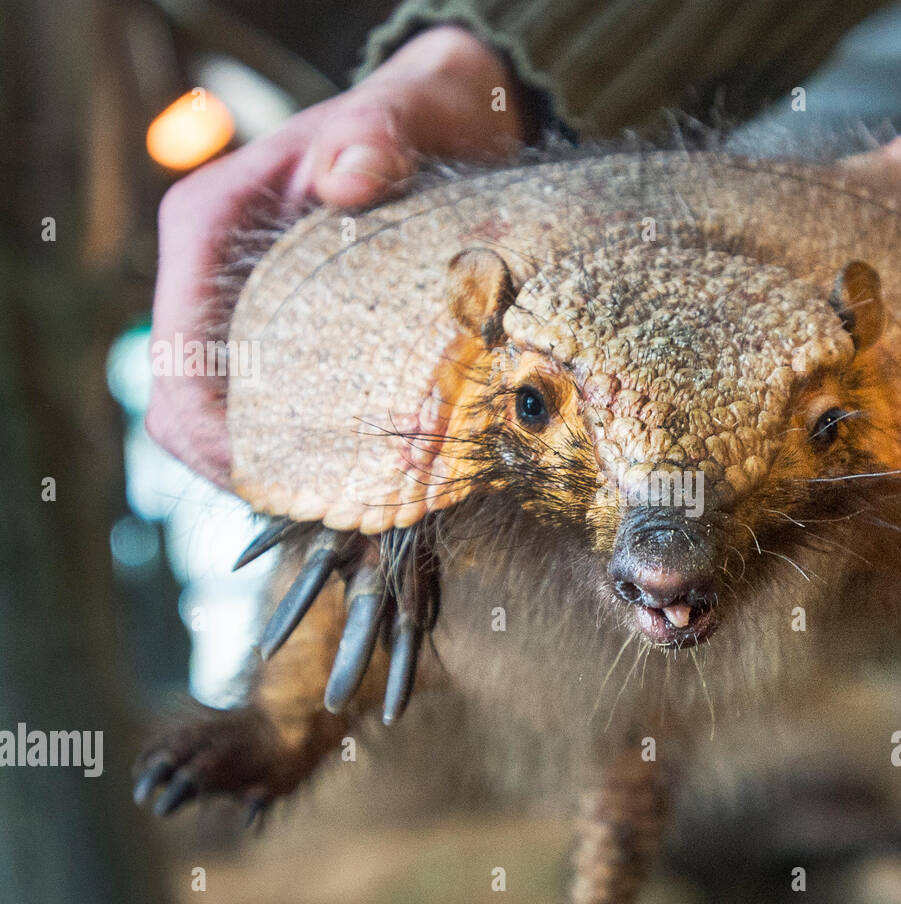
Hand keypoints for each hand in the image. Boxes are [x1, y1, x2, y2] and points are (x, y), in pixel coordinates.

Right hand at [145, 26, 526, 485]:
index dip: (209, 436)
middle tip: (321, 510)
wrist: (442, 121)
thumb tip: (348, 177)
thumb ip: (374, 137)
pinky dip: (307, 449)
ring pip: (229, 420)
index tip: (272, 479)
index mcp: (209, 227)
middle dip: (242, 467)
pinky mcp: (290, 334)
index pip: (174, 359)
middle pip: (187, 408)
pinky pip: (277, 410)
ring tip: (346, 504)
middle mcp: (213, 277)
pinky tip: (362, 473)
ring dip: (275, 468)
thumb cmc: (411, 116)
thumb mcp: (401, 113)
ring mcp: (248, 310)